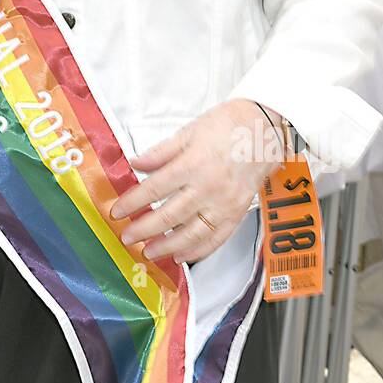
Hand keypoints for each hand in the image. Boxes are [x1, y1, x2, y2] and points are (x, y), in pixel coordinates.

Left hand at [109, 99, 280, 263]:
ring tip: (148, 252)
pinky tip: (181, 256)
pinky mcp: (238, 213)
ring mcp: (224, 204)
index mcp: (192, 164)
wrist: (265, 129)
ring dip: (167, 247)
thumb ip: (161, 152)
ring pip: (191, 234)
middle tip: (126, 237)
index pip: (154, 189)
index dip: (132, 203)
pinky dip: (198, 251)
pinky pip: (216, 239)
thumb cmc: (227, 125)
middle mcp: (208, 188)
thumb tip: (135, 164)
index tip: (117, 212)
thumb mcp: (189, 131)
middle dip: (143, 229)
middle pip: (169, 216)